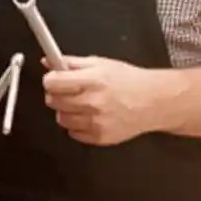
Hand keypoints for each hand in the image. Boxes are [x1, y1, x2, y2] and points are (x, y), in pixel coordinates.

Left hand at [42, 55, 170, 145]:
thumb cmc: (128, 80)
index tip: (54, 79)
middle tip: (67, 91)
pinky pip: (73, 133)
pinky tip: (90, 116)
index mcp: (93, 80)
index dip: (50, 79)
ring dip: (66, 111)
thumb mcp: (101, 63)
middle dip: (56, 94)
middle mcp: (93, 102)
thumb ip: (72, 62)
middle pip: (53, 101)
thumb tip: (47, 62)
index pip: (54, 82)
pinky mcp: (100, 138)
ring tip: (82, 104)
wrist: (153, 102)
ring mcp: (96, 122)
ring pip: (61, 119)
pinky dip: (77, 125)